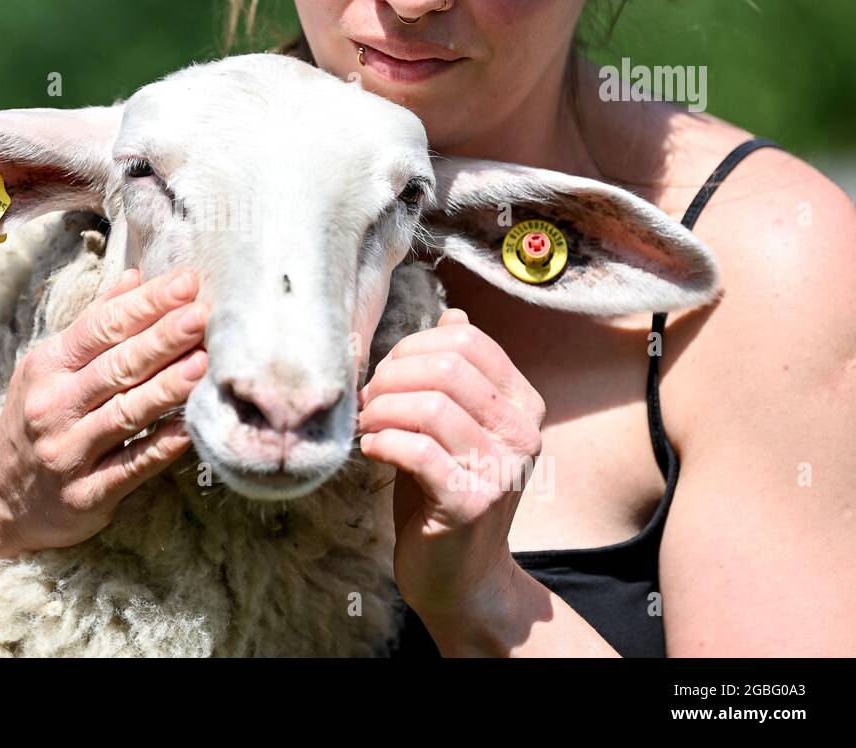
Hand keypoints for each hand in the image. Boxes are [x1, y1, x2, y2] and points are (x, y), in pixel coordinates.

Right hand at [0, 267, 208, 555]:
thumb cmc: (36, 418)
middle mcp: (55, 406)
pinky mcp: (86, 494)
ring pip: (126, 414)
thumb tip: (136, 276)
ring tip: (204, 362)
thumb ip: (94, 323)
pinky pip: (130, 467)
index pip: (102, 326)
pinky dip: (160, 447)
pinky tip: (188, 429)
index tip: (186, 283)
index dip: (146, 304)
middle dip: (163, 338)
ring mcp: (69, 452)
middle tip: (203, 315)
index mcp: (49, 366)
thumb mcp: (51, 366)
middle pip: (118, 366)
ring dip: (167, 387)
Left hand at [356, 309, 545, 626]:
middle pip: (447, 367)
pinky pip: (416, 450)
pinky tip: (372, 449)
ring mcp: (500, 470)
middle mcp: (522, 434)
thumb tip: (452, 313)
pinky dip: (382, 442)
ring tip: (368, 425)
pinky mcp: (469, 503)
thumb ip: (458, 373)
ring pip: (429, 405)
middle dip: (392, 376)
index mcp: (522, 405)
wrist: (461, 577)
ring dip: (381, 410)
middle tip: (369, 400)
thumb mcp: (456, 424)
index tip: (387, 372)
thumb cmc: (446, 490)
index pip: (468, 340)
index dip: (415, 345)